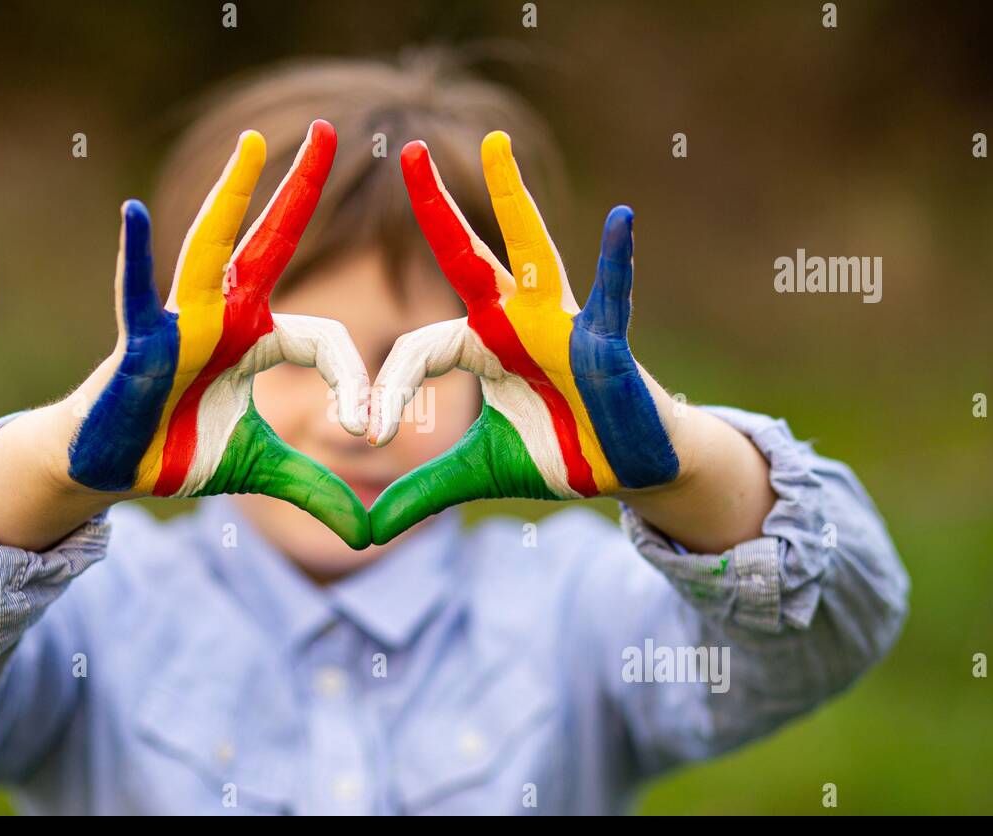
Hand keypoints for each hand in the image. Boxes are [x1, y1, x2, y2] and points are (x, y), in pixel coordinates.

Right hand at [65, 120, 371, 548]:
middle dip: (301, 189)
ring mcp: (179, 323)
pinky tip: (131, 214)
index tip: (368, 432)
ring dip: (232, 199)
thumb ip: (315, 491)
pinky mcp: (137, 344)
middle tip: (335, 130)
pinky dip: (134, 259)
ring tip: (252, 146)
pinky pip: (136, 297)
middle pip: (271, 244)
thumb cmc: (179, 450)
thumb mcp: (262, 469)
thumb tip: (369, 536)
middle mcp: (224, 316)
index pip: (326, 338)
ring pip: (211, 252)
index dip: (356, 383)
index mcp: (259, 338)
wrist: (109, 466)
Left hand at [367, 132, 679, 543]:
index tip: (370, 435)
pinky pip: (611, 297)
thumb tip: (365, 532)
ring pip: (531, 254)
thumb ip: (423, 491)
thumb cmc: (558, 451)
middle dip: (436, 206)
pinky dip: (617, 261)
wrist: (627, 468)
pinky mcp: (606, 342)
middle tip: (407, 150)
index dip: (392, 390)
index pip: (420, 349)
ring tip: (497, 146)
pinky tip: (623, 219)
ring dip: (514, 200)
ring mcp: (561, 324)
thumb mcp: (479, 472)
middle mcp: (514, 322)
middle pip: (466, 258)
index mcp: (479, 346)